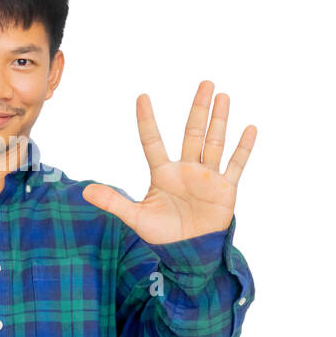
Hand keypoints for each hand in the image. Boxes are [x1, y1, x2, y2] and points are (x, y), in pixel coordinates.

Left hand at [82, 80, 255, 244]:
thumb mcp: (137, 217)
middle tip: (206, 83)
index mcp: (163, 173)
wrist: (188, 254)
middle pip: (193, 133)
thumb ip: (114, 202)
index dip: (147, 120)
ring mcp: (207, 177)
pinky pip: (236, 165)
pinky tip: (249, 128)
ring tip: (223, 96)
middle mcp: (186, 169)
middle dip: (199, 108)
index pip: (153, 141)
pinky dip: (243, 148)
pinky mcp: (225, 189)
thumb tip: (85, 191)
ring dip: (219, 119)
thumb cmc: (163, 235)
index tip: (142, 97)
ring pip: (214, 142)